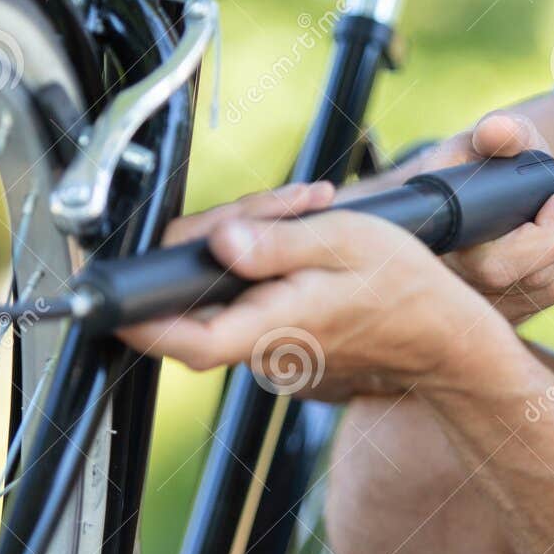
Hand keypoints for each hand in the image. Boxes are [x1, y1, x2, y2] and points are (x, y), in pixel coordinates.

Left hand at [117, 197, 512, 401]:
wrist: (445, 338)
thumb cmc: (407, 291)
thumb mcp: (345, 242)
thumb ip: (277, 241)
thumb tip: (221, 239)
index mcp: (272, 326)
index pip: (184, 338)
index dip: (139, 318)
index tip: (108, 295)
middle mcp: (262, 347)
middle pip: (197, 299)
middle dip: (215, 238)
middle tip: (272, 206)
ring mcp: (269, 347)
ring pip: (223, 293)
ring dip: (246, 243)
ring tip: (303, 212)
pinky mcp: (280, 339)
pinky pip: (249, 297)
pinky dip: (264, 261)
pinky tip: (304, 234)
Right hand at [401, 111, 553, 322]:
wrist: (457, 201)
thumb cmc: (468, 168)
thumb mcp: (478, 142)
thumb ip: (497, 132)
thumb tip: (497, 131)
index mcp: (447, 247)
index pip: (501, 267)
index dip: (546, 235)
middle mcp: (458, 291)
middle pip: (539, 279)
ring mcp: (482, 309)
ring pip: (551, 287)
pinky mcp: (505, 315)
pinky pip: (552, 294)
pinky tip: (553, 239)